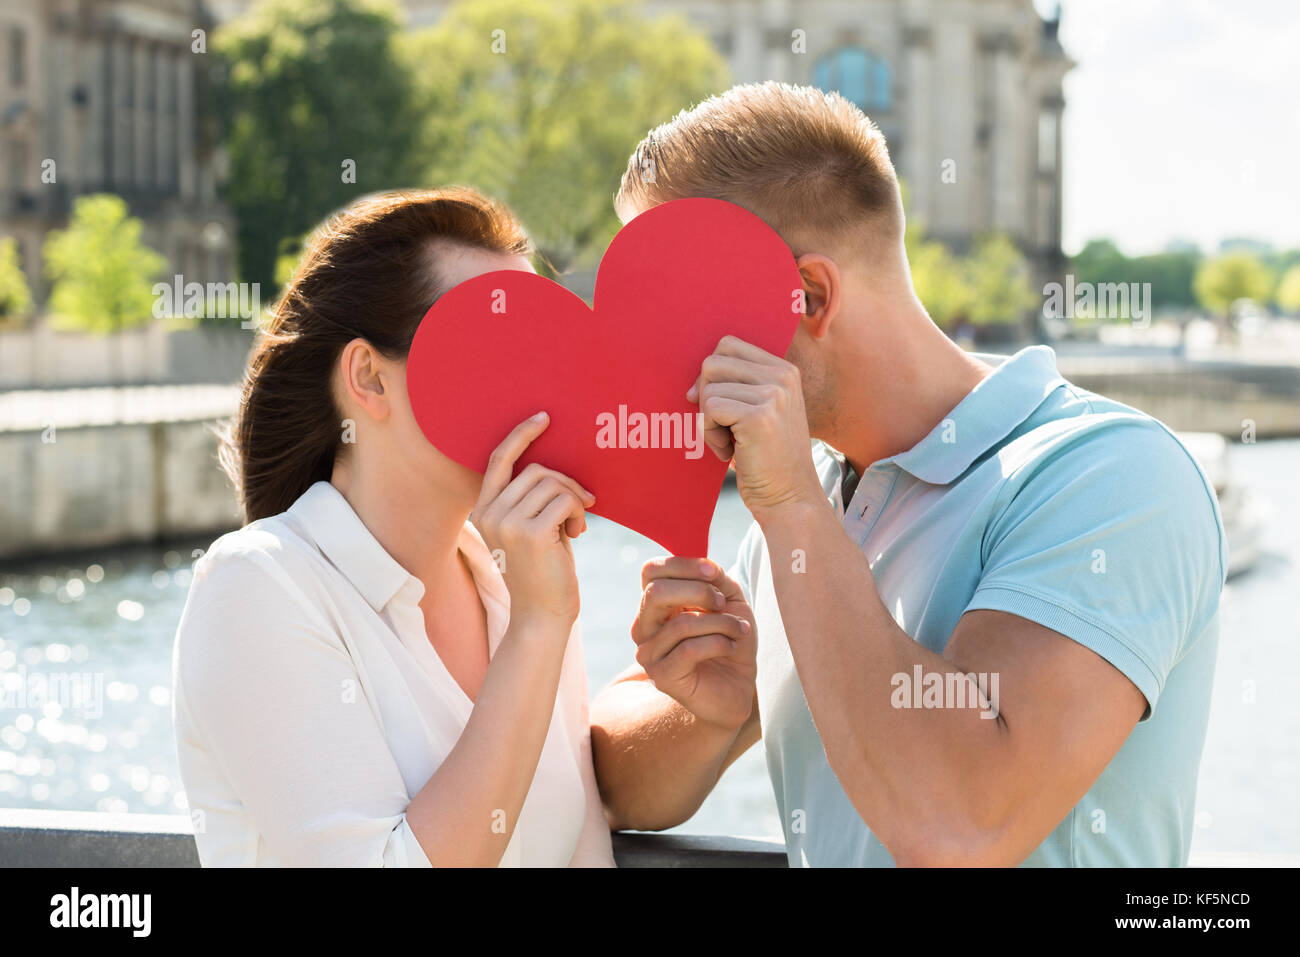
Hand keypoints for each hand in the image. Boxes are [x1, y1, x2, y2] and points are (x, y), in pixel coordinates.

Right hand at [471, 412, 593, 628]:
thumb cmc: (544, 572)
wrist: (542, 617)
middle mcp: (488, 513)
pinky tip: (577, 535)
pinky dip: (579, 513)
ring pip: (553, 483)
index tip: (544, 417)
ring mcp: (507, 523)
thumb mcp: (532, 529)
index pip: (499, 459)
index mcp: (484, 510)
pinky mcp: (530, 533)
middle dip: (566, 483)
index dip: (521, 435)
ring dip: (574, 501)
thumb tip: (557, 468)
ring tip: (575, 527)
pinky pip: (566, 500)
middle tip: (581, 508)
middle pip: (536, 469)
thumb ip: (534, 500)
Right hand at [631, 556, 756, 732]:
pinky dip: (719, 643)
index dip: (683, 564)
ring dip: (721, 623)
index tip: (714, 573)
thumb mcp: (728, 600)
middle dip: (698, 591)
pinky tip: (731, 647)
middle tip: (723, 603)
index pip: (651, 571)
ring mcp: (649, 653)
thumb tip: (706, 566)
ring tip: (740, 630)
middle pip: (656, 592)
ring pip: (682, 623)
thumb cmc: (730, 639)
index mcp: (656, 605)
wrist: (738, 686)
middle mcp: (645, 627)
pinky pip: (689, 649)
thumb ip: (715, 579)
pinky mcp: (662, 676)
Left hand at [687, 336, 823, 523]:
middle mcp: (782, 376)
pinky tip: (730, 452)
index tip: (713, 405)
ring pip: (708, 389)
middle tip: (720, 426)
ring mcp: (773, 395)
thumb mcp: (761, 411)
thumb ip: (738, 386)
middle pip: (713, 363)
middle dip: (705, 397)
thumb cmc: (766, 458)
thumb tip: (693, 383)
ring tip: (729, 443)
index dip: (710, 375)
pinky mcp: (760, 416)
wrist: (790, 498)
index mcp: (783, 370)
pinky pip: (710, 410)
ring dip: (707, 421)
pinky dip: (709, 435)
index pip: (727, 345)